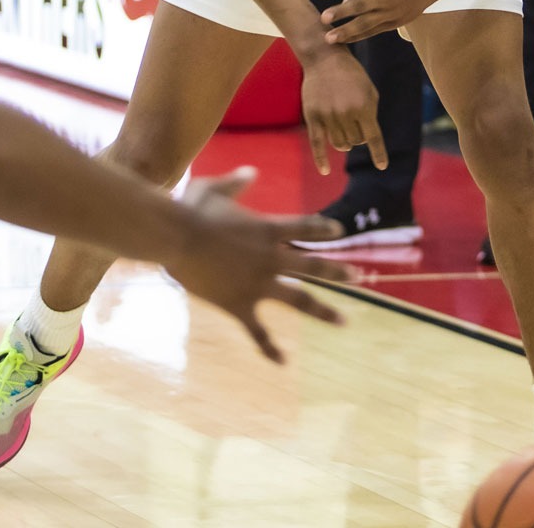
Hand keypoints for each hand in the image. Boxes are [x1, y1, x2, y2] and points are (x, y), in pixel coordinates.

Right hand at [164, 167, 353, 361]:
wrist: (175, 238)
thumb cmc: (189, 211)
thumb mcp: (212, 188)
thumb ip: (235, 182)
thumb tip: (251, 172)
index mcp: (267, 228)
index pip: (305, 227)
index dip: (323, 228)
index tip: (339, 230)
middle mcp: (271, 257)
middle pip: (313, 266)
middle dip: (338, 271)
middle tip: (359, 276)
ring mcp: (258, 284)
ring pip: (299, 300)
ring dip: (323, 310)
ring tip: (344, 321)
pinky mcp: (240, 305)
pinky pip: (259, 331)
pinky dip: (270, 347)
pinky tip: (283, 361)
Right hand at [297, 50, 386, 174]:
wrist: (325, 58)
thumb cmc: (352, 75)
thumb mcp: (369, 91)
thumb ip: (370, 115)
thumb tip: (366, 140)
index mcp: (364, 107)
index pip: (373, 138)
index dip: (378, 153)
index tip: (382, 166)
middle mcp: (346, 113)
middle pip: (355, 141)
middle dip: (358, 136)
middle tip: (355, 122)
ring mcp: (328, 115)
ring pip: (339, 143)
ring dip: (345, 141)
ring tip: (345, 127)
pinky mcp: (313, 116)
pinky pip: (317, 144)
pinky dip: (321, 159)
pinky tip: (325, 171)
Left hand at [316, 0, 447, 44]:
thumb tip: (344, 0)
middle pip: (360, 6)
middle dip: (341, 13)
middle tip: (323, 19)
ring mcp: (390, 13)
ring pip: (366, 24)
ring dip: (346, 31)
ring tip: (329, 38)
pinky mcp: (393, 24)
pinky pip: (373, 32)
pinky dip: (357, 36)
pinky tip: (343, 40)